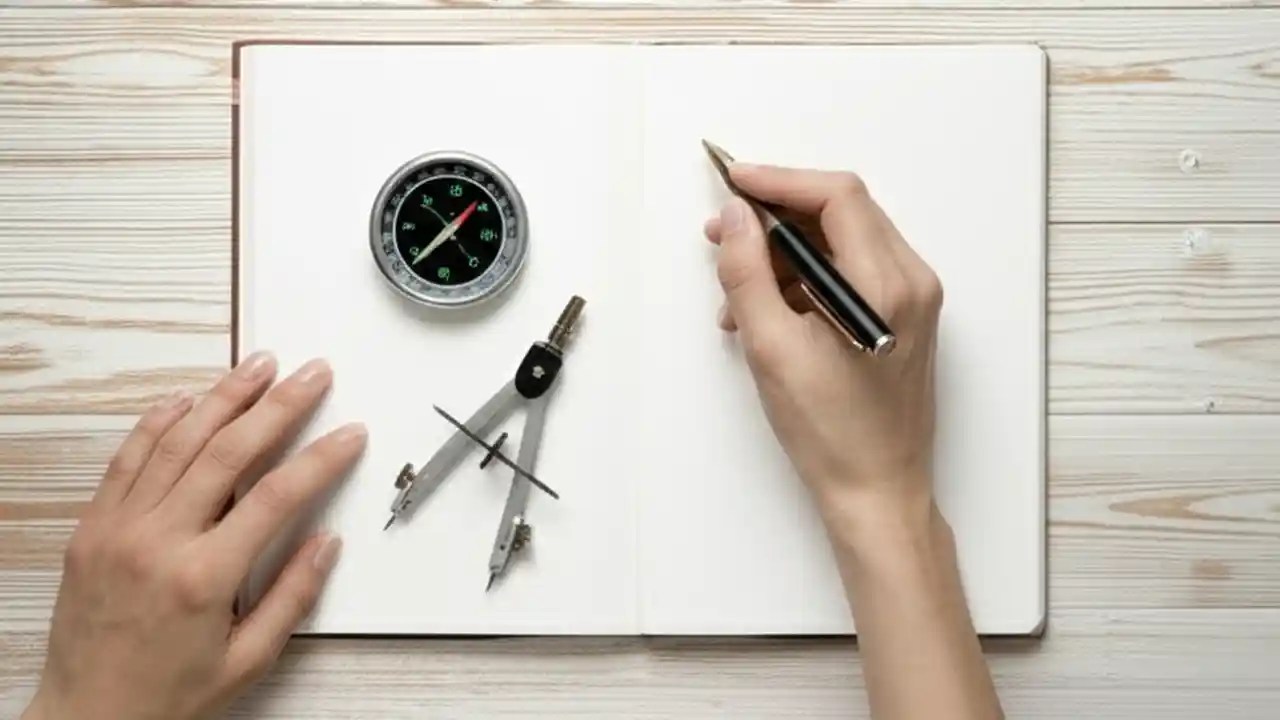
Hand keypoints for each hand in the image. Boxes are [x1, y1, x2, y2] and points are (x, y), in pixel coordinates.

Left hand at [22, 353, 366, 719]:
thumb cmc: (166, 697)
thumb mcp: (248, 660)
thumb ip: (291, 596)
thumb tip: (325, 542)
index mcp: (202, 578)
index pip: (276, 496)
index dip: (320, 458)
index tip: (348, 434)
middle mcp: (157, 542)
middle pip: (229, 451)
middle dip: (279, 405)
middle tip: (311, 374)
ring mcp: (118, 529)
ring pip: (177, 442)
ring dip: (223, 397)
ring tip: (258, 366)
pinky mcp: (92, 528)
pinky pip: (127, 459)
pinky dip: (157, 422)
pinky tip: (187, 399)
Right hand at [705, 164, 943, 537]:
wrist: (877, 492)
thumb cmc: (831, 433)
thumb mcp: (772, 349)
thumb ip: (747, 273)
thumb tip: (734, 217)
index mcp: (887, 285)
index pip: (836, 196)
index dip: (779, 181)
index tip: (732, 184)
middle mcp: (911, 282)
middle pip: (841, 213)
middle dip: (776, 217)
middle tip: (722, 233)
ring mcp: (912, 301)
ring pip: (842, 243)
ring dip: (785, 254)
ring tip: (736, 295)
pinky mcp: (902, 319)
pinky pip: (850, 274)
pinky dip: (805, 280)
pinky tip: (767, 313)